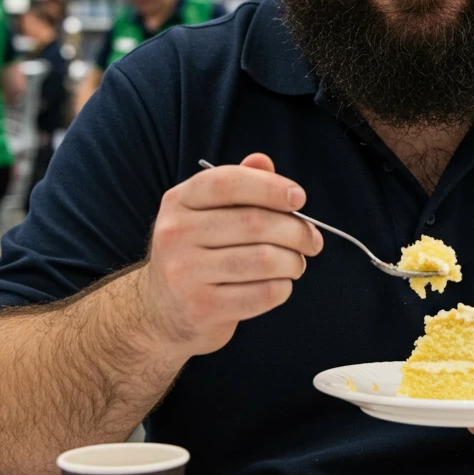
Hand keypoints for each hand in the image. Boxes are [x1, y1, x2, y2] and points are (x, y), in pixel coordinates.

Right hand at [139, 153, 322, 358]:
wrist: (161, 313)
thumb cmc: (196, 255)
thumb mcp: (206, 214)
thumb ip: (237, 186)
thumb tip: (263, 161)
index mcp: (179, 202)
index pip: (228, 182)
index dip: (270, 186)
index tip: (299, 197)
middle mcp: (176, 234)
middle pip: (254, 222)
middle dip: (296, 230)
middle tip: (312, 240)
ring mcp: (185, 273)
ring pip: (264, 259)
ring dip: (294, 261)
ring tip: (297, 263)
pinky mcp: (202, 308)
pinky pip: (263, 294)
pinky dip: (283, 287)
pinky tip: (280, 284)